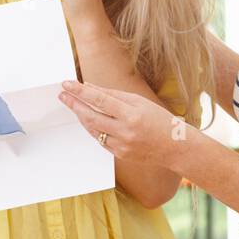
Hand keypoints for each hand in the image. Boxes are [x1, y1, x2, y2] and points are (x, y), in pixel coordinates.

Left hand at [59, 80, 189, 168]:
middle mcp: (125, 131)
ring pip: (93, 129)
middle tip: (63, 95)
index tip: (67, 84)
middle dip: (74, 105)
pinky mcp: (119, 154)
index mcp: (131, 114)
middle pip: (91, 116)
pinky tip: (88, 119)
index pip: (99, 100)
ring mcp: (121, 145)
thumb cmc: (159, 120)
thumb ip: (114, 95)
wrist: (175, 147)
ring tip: (73, 105)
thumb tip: (90, 87)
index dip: (81, 91)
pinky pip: (100, 140)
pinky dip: (93, 128)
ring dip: (81, 116)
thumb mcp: (139, 102)